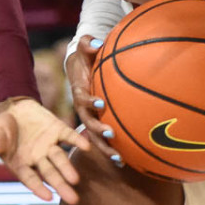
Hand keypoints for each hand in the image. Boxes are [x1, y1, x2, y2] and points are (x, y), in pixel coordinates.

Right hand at [0, 98, 91, 204]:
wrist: (14, 108)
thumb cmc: (1, 126)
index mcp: (21, 163)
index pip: (30, 179)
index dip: (38, 188)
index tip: (48, 197)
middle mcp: (37, 158)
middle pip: (49, 173)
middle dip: (60, 185)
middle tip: (73, 199)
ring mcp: (49, 145)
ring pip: (60, 158)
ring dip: (68, 168)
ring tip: (76, 180)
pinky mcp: (57, 130)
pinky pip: (68, 136)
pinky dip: (77, 140)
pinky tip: (86, 146)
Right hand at [65, 36, 120, 161]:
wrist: (82, 66)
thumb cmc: (86, 55)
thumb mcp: (84, 47)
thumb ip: (88, 43)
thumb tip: (96, 43)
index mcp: (79, 90)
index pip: (81, 98)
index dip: (89, 102)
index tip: (101, 103)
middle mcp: (82, 107)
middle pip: (87, 122)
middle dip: (98, 130)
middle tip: (112, 133)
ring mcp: (89, 117)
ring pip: (94, 137)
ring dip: (105, 147)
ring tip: (118, 158)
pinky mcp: (96, 123)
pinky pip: (102, 139)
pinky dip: (111, 150)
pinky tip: (125, 161)